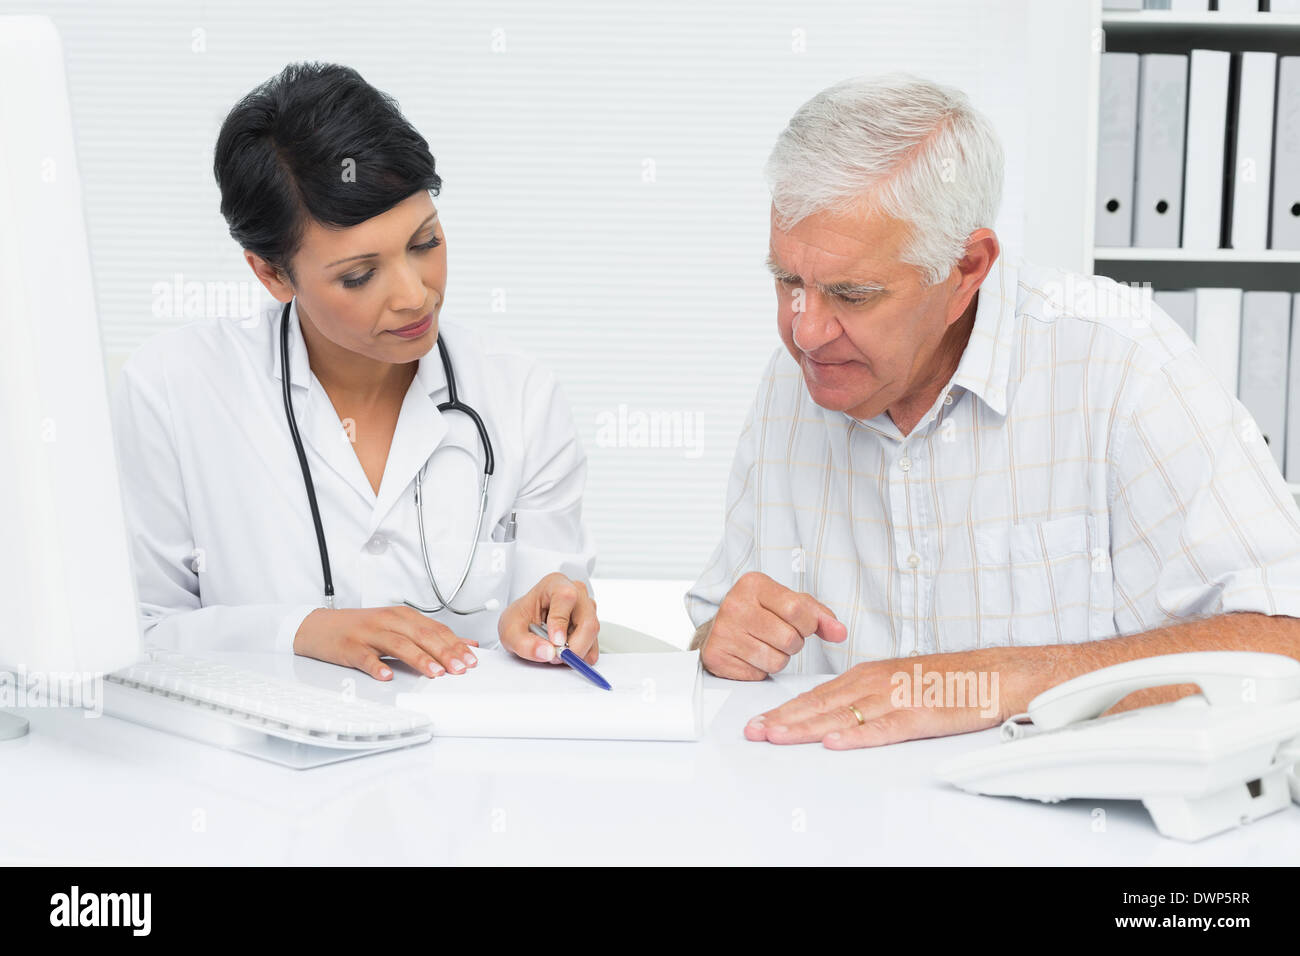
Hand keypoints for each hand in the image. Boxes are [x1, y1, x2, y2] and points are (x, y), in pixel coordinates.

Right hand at [293, 605, 479, 680]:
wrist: (321, 626)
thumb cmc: (363, 629)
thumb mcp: (398, 628)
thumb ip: (430, 635)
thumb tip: (465, 645)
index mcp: (402, 616)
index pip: (435, 629)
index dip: (454, 644)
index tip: (470, 659)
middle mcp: (388, 621)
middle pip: (421, 635)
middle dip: (444, 652)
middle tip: (459, 668)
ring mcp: (369, 633)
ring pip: (398, 645)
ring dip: (419, 659)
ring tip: (434, 673)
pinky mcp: (350, 647)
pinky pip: (365, 658)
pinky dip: (377, 667)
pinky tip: (387, 676)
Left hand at [497, 573, 598, 664]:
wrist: (525, 625)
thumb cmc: (520, 620)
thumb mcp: (510, 632)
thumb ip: (525, 644)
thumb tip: (547, 652)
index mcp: (554, 584)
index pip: (565, 597)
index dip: (561, 622)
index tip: (555, 642)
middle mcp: (576, 593)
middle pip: (587, 619)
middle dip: (574, 645)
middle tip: (556, 656)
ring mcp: (587, 609)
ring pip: (592, 633)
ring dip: (576, 651)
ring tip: (555, 653)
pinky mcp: (592, 626)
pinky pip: (595, 644)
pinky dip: (581, 655)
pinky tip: (565, 652)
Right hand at [700, 571, 846, 679]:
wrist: (720, 628)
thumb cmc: (760, 613)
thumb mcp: (788, 603)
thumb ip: (819, 616)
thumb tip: (840, 632)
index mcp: (753, 584)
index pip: (797, 609)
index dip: (808, 624)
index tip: (802, 624)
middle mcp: (734, 605)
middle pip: (789, 638)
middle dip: (794, 643)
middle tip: (780, 635)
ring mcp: (723, 632)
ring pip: (776, 660)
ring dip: (779, 658)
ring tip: (766, 645)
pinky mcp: (717, 656)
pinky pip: (759, 674)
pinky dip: (761, 669)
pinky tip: (751, 656)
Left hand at [744, 648, 1050, 748]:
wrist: (994, 673)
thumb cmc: (947, 682)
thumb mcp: (896, 683)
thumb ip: (866, 697)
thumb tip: (834, 715)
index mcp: (868, 675)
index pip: (817, 695)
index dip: (786, 710)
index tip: (760, 721)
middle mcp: (876, 683)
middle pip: (820, 704)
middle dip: (784, 719)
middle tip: (754, 730)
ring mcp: (895, 699)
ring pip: (842, 715)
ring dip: (807, 727)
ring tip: (777, 735)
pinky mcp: (918, 715)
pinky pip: (882, 728)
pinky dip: (857, 736)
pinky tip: (835, 742)